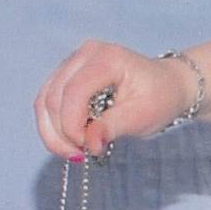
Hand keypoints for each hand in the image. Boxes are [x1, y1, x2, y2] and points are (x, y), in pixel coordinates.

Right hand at [34, 41, 190, 159]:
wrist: (167, 86)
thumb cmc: (159, 97)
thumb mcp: (142, 116)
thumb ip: (113, 127)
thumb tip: (89, 143)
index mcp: (105, 58)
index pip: (73, 92)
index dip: (72, 125)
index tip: (87, 149)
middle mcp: (84, 55)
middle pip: (53, 98)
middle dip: (62, 133)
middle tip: (83, 154)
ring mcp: (72, 63)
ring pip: (44, 101)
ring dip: (53, 132)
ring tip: (75, 152)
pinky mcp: (66, 77)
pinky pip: (47, 103)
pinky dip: (54, 127)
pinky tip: (71, 142)